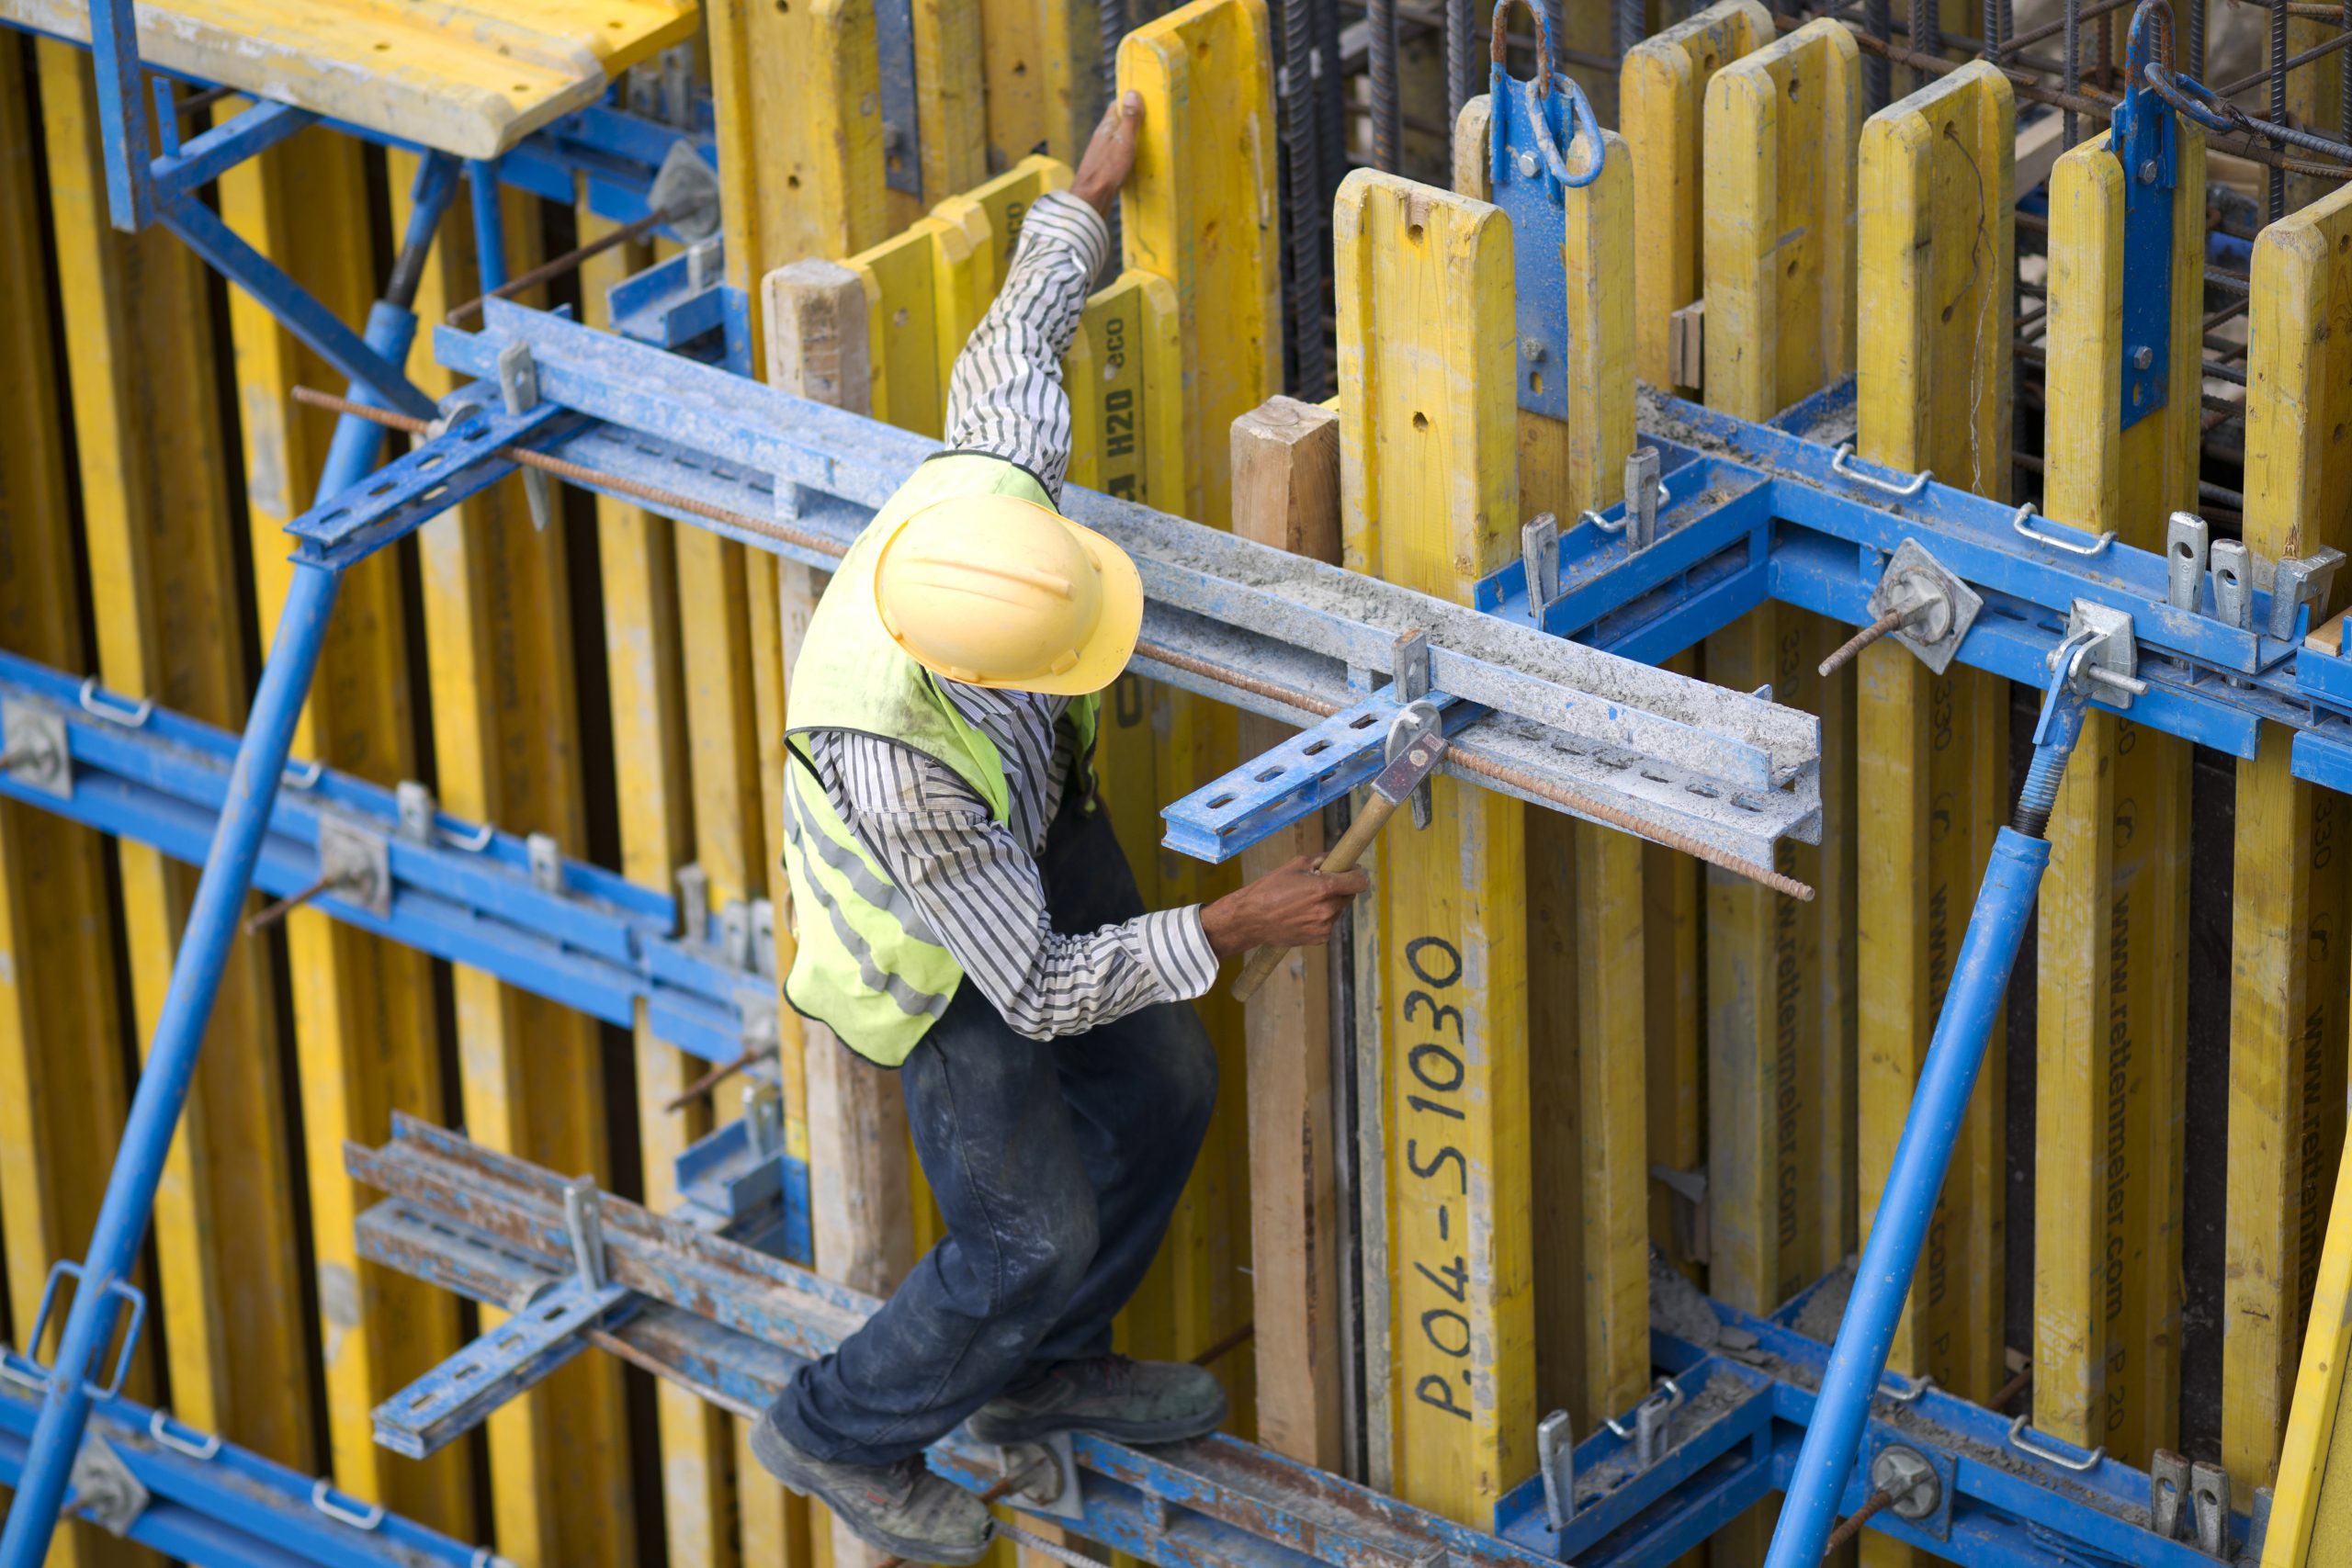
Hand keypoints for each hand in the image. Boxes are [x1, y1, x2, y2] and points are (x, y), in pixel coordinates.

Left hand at [1071, 90, 1143, 216]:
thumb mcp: (1124, 141)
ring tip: (1145, 138)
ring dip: (1129, 136)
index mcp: (1106, 126)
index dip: (1129, 101)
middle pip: (1117, 121)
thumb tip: (1132, 92)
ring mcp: (1101, 151)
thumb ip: (1130, 119)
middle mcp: (1101, 136)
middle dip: (1131, 119)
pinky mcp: (1102, 166)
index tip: (1144, 101)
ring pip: (1116, 137)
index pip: (1116, 105)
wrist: (1091, 198)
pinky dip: (1126, 151)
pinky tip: (1133, 158)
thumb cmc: (1108, 169)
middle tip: (1149, 120)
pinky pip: (1116, 152)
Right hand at [1200, 856, 1370, 957]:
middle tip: (1319, 884)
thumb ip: (1323, 860)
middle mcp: (1328, 909)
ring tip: (1304, 901)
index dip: (1357, 874)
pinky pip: (1328, 923)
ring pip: (1338, 910)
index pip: (1359, 882)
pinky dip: (1321, 917)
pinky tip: (1301, 914)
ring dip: (1329, 903)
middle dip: (1339, 888)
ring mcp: (1325, 926)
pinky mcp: (1320, 939)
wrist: (1251, 919)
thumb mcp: (1295, 864)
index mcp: (1324, 888)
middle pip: (1349, 895)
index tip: (1352, 871)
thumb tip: (1341, 858)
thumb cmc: (1270, 888)